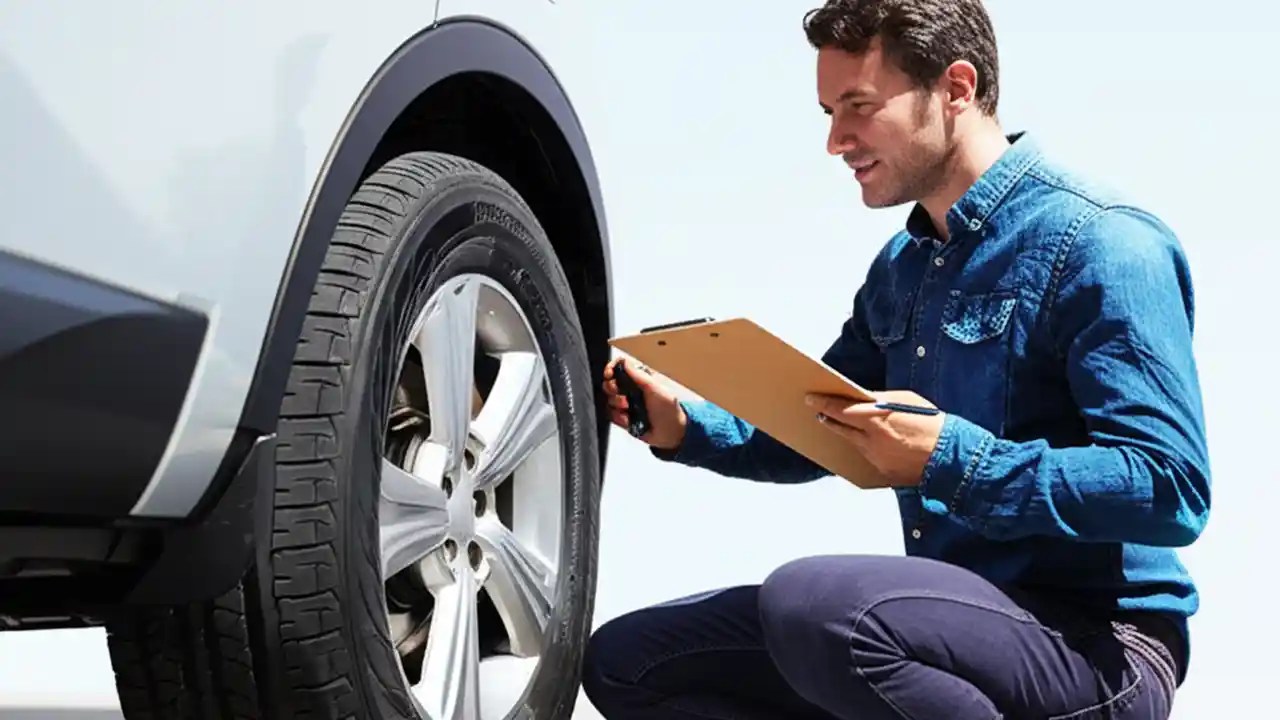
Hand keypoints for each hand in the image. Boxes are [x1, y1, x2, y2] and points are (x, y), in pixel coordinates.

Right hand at [602, 357, 687, 450]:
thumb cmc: (668, 408)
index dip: (611, 369)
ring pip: (608, 400)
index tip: (609, 374)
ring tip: (629, 409)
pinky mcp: (622, 418)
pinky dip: (618, 418)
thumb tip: (624, 361)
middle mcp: (630, 390)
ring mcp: (625, 405)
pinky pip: (610, 415)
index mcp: (639, 379)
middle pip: (609, 383)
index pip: (619, 368)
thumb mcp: (654, 388)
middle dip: (613, 389)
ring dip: (617, 405)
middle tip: (623, 395)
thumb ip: (638, 375)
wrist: (670, 432)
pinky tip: (629, 420)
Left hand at [806, 389, 944, 487]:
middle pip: (841, 429)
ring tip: (846, 425)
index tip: (810, 399)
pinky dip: (867, 449)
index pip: (840, 410)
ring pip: (854, 444)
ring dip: (849, 434)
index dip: (823, 404)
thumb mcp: (906, 400)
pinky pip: (868, 458)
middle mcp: (872, 441)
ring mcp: (876, 459)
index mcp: (876, 420)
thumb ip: (880, 400)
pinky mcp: (882, 472)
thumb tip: (861, 397)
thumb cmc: (931, 422)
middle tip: (819, 412)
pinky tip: (872, 443)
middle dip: (829, 419)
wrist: (951, 454)